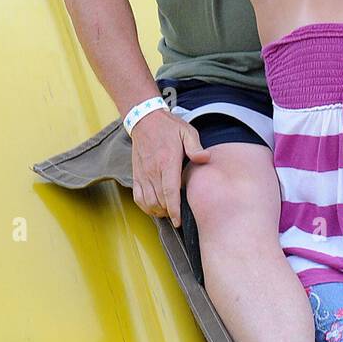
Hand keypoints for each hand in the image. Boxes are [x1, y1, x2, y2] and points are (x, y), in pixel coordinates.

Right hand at [130, 108, 210, 225]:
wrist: (145, 120)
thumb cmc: (168, 127)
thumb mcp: (187, 132)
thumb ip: (196, 147)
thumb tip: (206, 158)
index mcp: (167, 161)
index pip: (170, 192)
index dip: (174, 209)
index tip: (178, 221)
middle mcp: (153, 170)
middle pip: (159, 201)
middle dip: (169, 213)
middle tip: (178, 215)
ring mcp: (143, 174)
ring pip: (148, 202)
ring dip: (158, 211)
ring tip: (168, 212)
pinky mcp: (136, 175)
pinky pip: (138, 197)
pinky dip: (145, 206)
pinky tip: (154, 208)